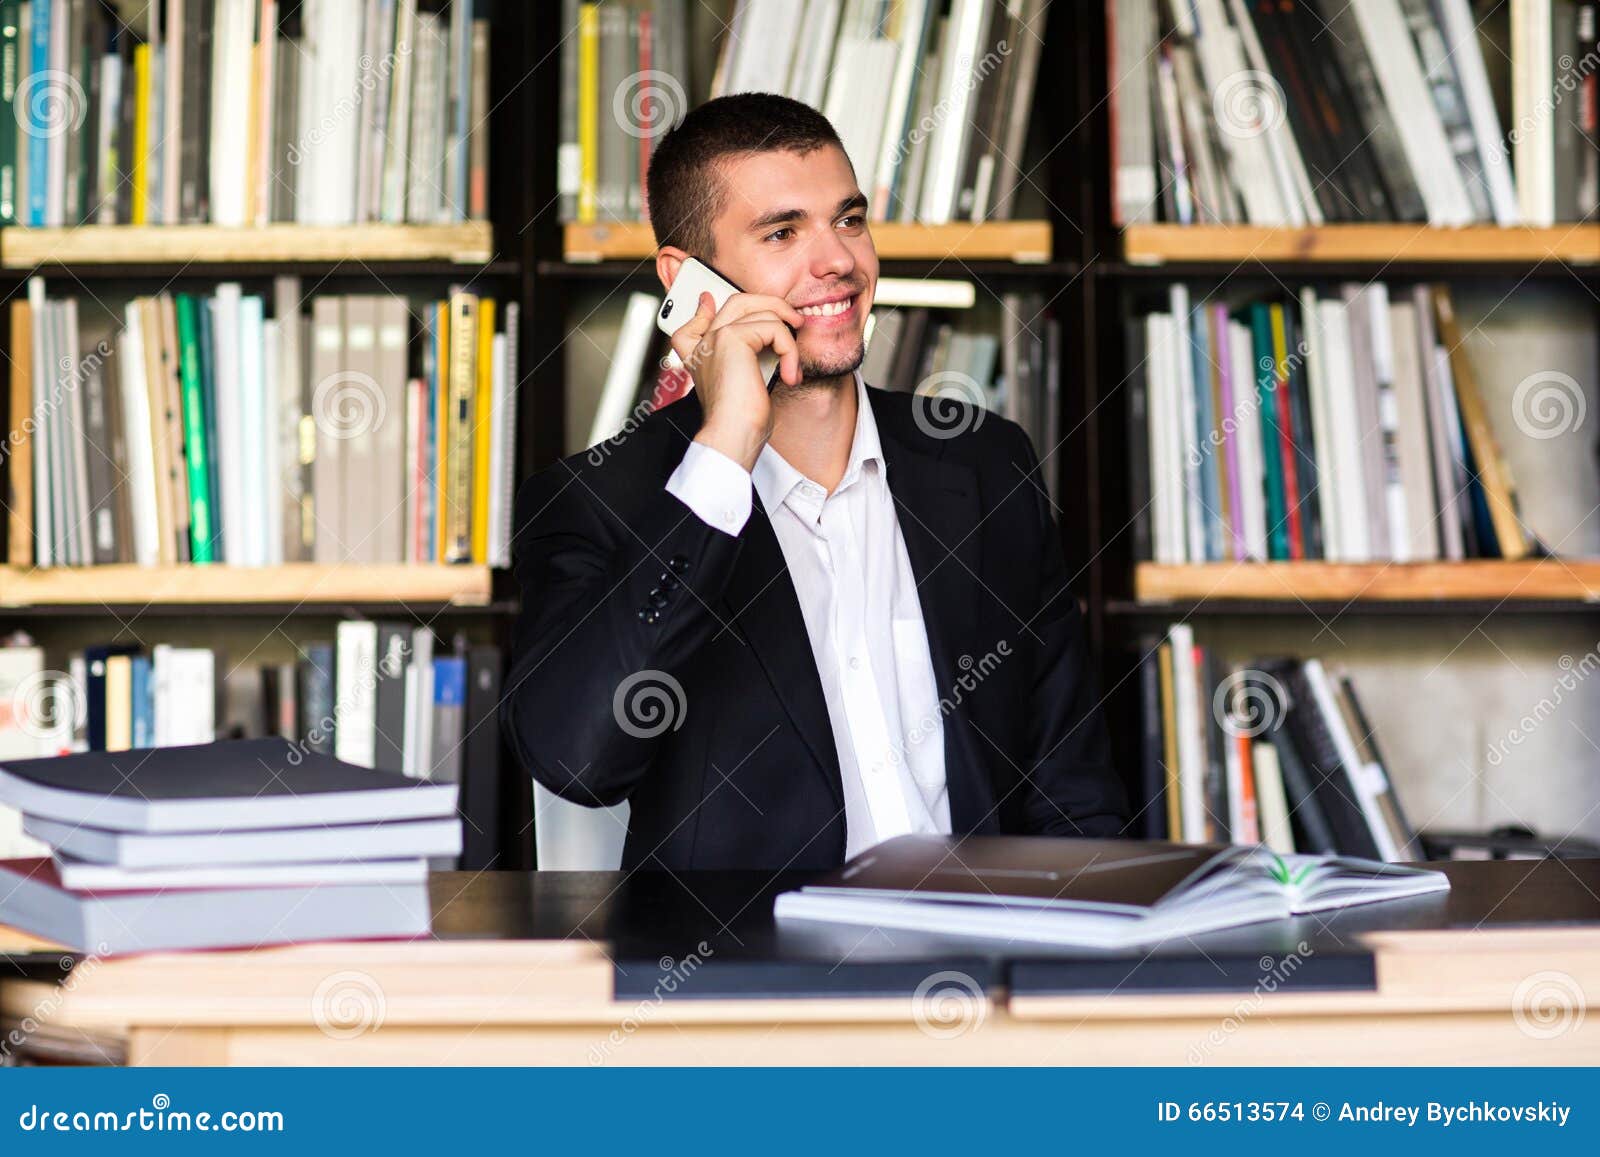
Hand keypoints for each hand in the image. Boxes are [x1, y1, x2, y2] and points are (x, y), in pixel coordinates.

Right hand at [669, 290, 803, 470]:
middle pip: (738, 302)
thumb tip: (764, 335)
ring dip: (789, 339)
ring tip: (793, 367)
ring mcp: (716, 336)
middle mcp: (703, 342)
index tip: (713, 304)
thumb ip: (747, 355)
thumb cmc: (741, 419)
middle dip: (772, 304)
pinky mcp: (732, 337)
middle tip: (795, 322)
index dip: (706, 310)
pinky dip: (790, 351)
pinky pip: (774, 328)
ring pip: (763, 312)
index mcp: (699, 355)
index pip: (696, 321)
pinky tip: (790, 375)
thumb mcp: (745, 381)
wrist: (733, 434)